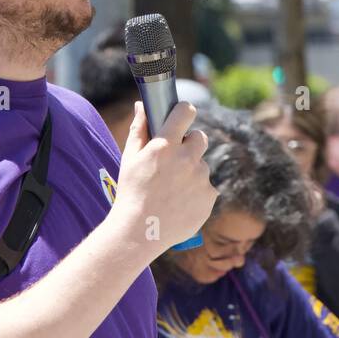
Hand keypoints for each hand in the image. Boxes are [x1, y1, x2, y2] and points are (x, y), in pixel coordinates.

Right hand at [109, 101, 216, 253]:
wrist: (139, 232)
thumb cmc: (130, 192)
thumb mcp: (129, 158)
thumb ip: (139, 128)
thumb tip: (142, 105)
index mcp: (165, 145)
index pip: (186, 112)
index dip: (184, 111)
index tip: (182, 114)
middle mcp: (187, 159)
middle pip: (200, 137)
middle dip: (190, 143)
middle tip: (176, 157)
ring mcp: (201, 179)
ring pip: (201, 165)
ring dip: (191, 170)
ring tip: (172, 188)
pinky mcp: (209, 197)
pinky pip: (206, 187)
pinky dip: (196, 191)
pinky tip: (179, 201)